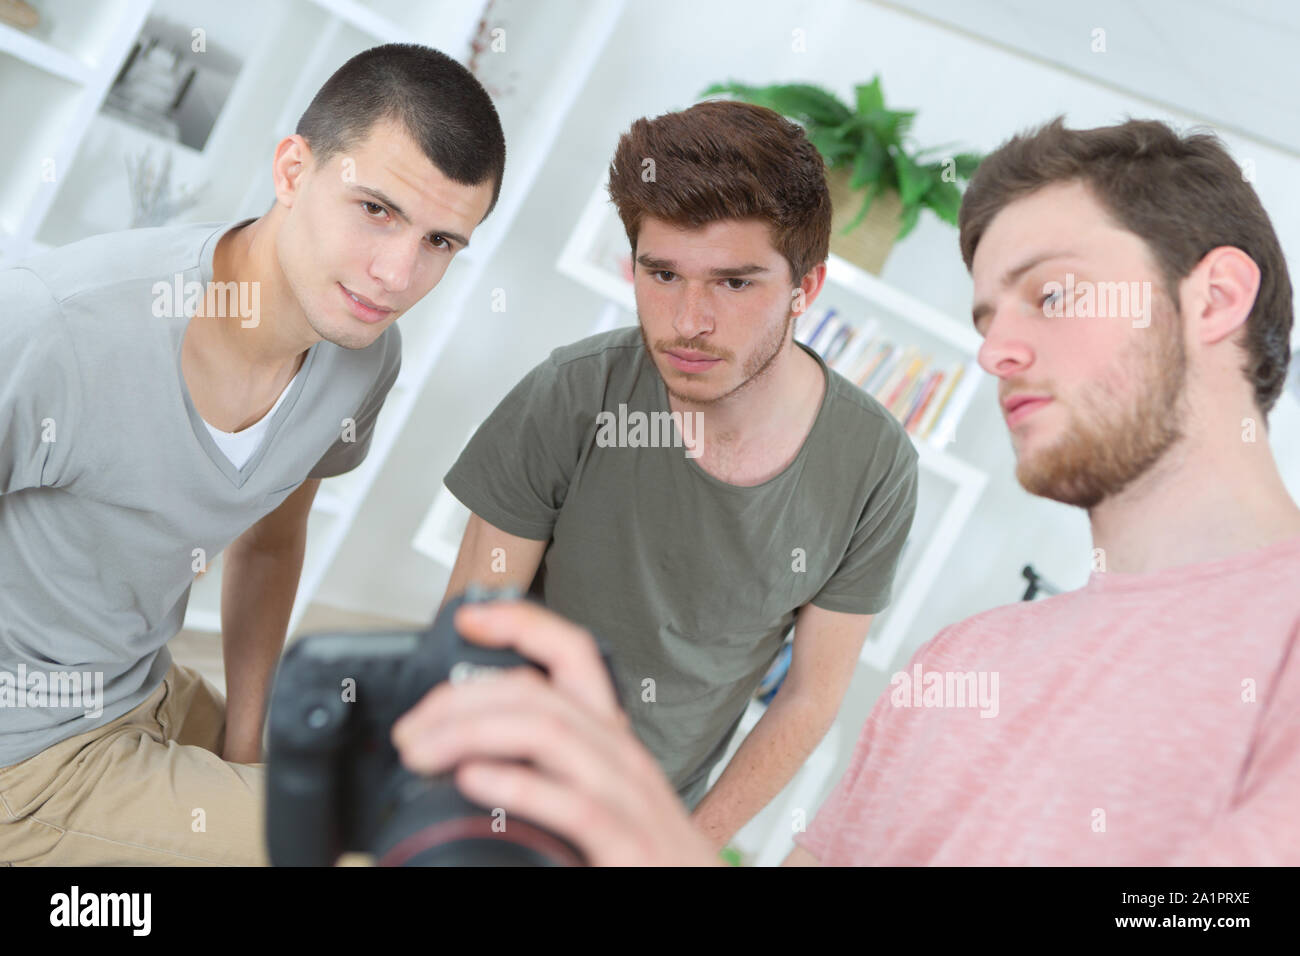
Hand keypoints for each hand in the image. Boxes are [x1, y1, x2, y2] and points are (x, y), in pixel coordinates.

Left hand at [391, 600, 721, 865]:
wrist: (703, 902)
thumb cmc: (648, 858)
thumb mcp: (604, 796)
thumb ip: (553, 770)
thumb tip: (473, 758)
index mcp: (612, 741)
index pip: (574, 655)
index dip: (522, 624)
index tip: (470, 616)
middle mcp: (622, 758)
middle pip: (540, 695)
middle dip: (463, 699)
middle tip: (413, 727)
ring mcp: (628, 800)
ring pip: (550, 734)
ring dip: (472, 733)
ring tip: (423, 751)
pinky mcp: (629, 845)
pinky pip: (573, 804)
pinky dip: (515, 786)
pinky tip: (472, 782)